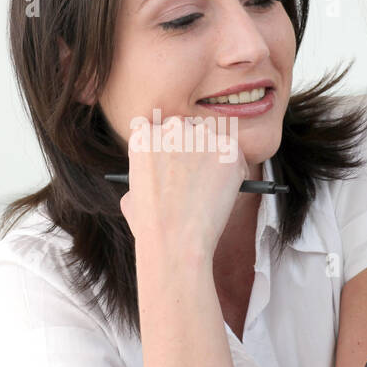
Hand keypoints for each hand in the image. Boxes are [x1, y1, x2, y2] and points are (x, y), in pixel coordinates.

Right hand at [118, 114, 247, 258]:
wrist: (175, 239)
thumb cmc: (150, 226)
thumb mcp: (132, 196)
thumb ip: (146, 176)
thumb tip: (163, 174)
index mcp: (144, 136)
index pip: (157, 127)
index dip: (166, 146)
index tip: (172, 161)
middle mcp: (173, 128)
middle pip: (187, 128)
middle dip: (192, 148)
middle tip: (195, 175)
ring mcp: (202, 136)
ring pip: (212, 140)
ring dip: (213, 157)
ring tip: (208, 188)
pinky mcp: (228, 149)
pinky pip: (234, 155)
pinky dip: (234, 172)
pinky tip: (224, 192)